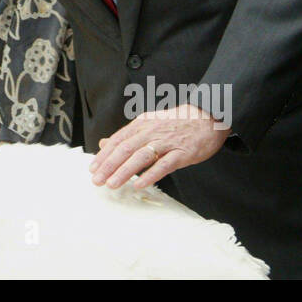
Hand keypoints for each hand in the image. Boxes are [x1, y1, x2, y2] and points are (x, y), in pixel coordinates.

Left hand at [89, 104, 229, 189]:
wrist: (208, 117)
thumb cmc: (177, 123)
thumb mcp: (149, 124)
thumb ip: (127, 135)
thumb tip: (104, 144)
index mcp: (142, 124)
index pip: (118, 140)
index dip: (104, 155)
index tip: (92, 169)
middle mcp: (151, 131)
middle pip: (125, 148)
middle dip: (108, 165)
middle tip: (96, 180)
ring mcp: (167, 142)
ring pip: (141, 157)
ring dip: (124, 171)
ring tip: (112, 184)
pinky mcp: (182, 152)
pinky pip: (164, 165)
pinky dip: (150, 175)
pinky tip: (139, 184)